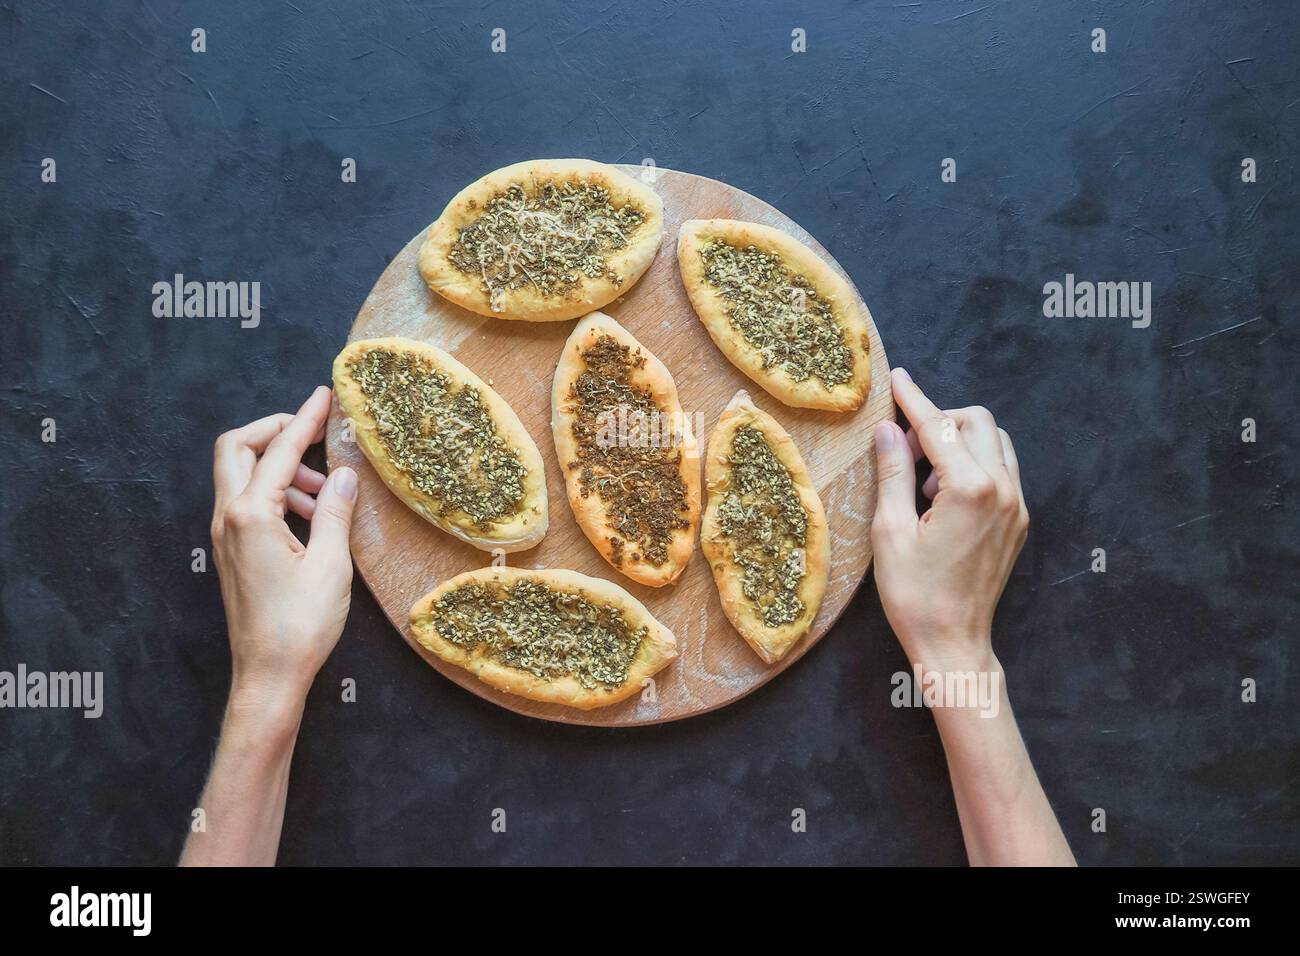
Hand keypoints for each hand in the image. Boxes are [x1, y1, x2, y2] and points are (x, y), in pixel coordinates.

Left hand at [211, 386, 356, 709]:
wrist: (268, 675)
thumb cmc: (300, 626)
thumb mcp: (331, 565)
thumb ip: (335, 512)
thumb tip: (343, 474)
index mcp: (250, 516)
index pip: (279, 450)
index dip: (305, 420)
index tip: (324, 396)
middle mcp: (227, 519)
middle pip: (238, 447)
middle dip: (274, 430)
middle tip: (313, 432)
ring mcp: (224, 536)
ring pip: (240, 475)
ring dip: (279, 466)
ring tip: (323, 489)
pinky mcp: (230, 552)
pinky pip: (246, 503)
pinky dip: (275, 493)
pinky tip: (310, 516)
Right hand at [870, 368, 1027, 671]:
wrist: (953, 643)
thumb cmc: (914, 595)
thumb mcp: (890, 531)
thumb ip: (892, 473)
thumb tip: (887, 430)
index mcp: (970, 489)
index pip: (939, 427)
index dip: (913, 400)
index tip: (897, 379)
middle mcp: (1004, 490)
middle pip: (976, 422)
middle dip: (938, 421)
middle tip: (902, 448)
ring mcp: (1017, 506)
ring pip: (994, 442)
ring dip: (959, 441)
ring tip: (923, 478)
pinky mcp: (1019, 522)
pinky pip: (1002, 471)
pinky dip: (973, 465)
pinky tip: (941, 495)